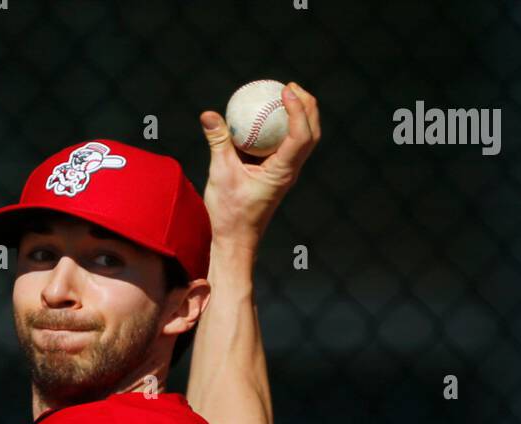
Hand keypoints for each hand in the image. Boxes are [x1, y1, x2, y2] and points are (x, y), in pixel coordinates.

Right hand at [199, 82, 321, 250]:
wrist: (236, 239)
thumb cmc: (229, 212)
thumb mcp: (220, 174)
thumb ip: (218, 142)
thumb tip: (209, 115)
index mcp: (282, 172)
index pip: (301, 136)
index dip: (298, 110)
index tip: (285, 91)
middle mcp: (290, 171)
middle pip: (311, 133)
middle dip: (307, 106)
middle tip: (290, 86)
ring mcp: (286, 172)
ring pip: (304, 139)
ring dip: (301, 114)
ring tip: (285, 94)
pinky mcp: (277, 173)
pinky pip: (287, 144)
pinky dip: (283, 127)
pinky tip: (266, 116)